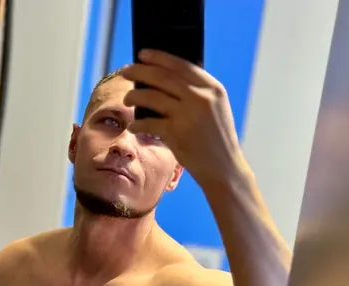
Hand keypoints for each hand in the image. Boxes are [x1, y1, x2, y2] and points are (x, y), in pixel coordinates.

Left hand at [121, 49, 243, 187]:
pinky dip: (138, 124)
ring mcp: (188, 115)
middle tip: (125, 72)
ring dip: (135, 96)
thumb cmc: (216, 140)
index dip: (159, 57)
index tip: (142, 54)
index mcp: (212, 88)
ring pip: (152, 97)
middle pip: (162, 77)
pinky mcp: (177, 133)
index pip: (181, 65)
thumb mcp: (215, 109)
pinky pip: (149, 123)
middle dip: (140, 72)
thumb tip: (164, 79)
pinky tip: (133, 126)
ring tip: (127, 99)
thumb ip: (197, 93)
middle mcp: (201, 98)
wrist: (224, 168)